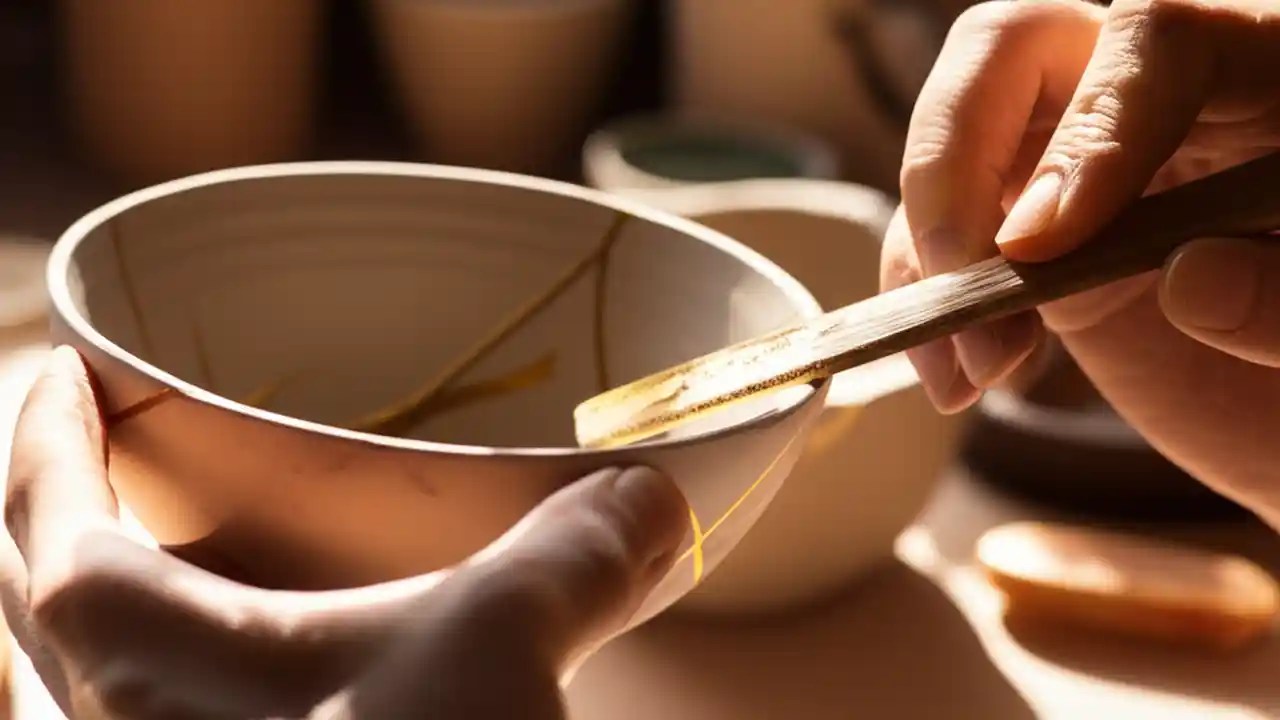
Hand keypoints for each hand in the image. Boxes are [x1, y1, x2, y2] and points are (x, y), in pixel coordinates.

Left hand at [0, 347, 686, 718]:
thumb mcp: (497, 653)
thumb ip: (574, 554)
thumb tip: (650, 497)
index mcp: (139, 657)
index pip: (41, 513)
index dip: (45, 425)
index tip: (66, 362)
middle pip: (34, 595)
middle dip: (53, 502)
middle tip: (110, 442)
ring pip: (85, 680)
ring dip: (109, 603)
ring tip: (179, 550)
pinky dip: (185, 682)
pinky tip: (270, 678)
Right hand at [881, 0, 1279, 522]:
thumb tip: (1186, 278)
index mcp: (1262, 69)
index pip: (1157, 41)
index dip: (1092, 130)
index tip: (1044, 247)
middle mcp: (1156, 96)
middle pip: (1013, 49)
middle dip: (956, 164)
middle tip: (960, 280)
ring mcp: (1083, 168)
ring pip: (956, 141)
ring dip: (927, 253)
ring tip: (965, 367)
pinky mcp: (1037, 244)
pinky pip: (949, 239)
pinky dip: (930, 304)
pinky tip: (959, 377)